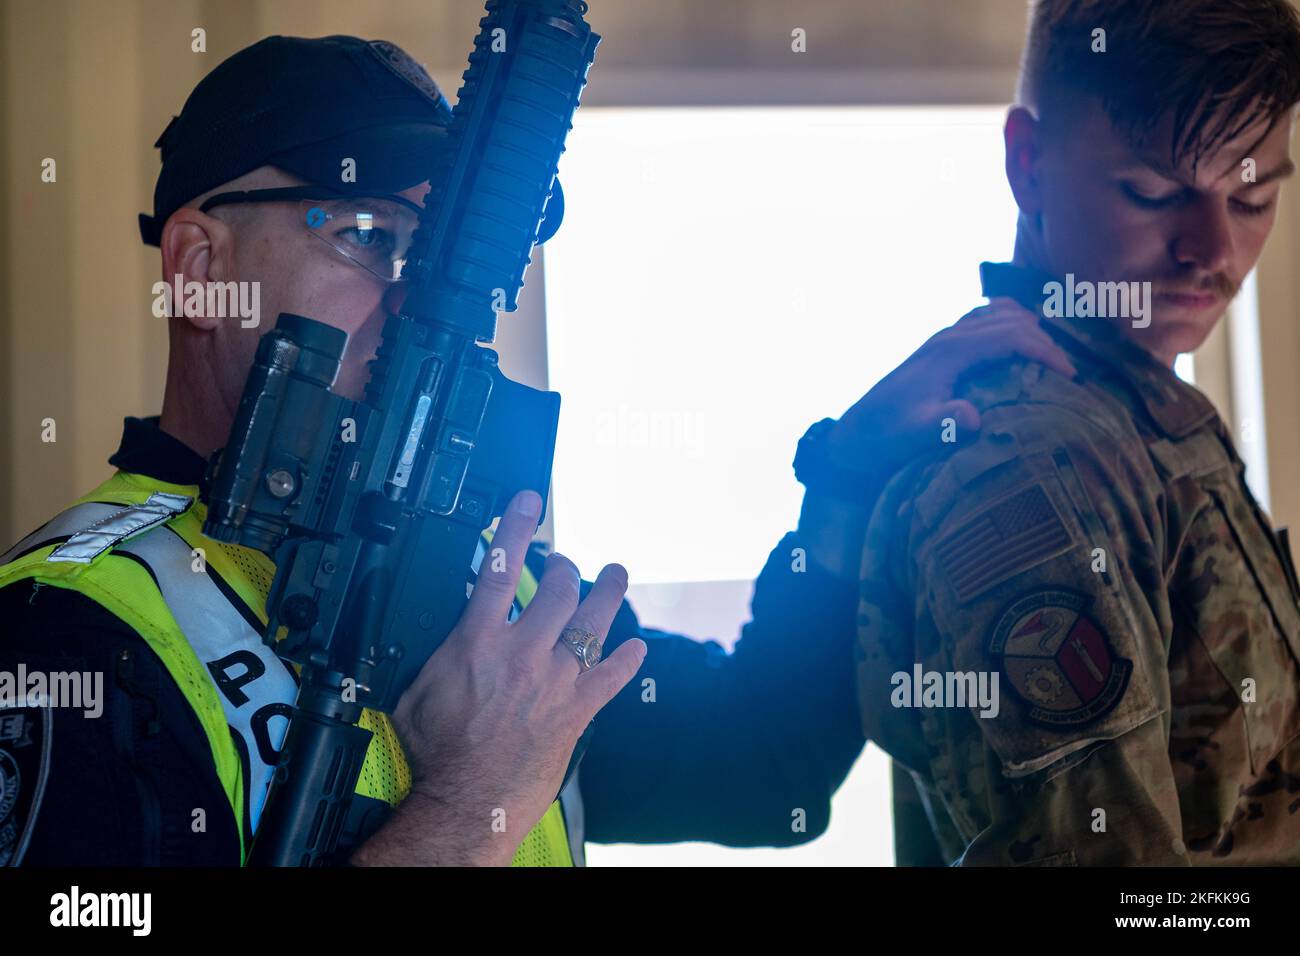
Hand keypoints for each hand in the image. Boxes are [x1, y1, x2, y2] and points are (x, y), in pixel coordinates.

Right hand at [351, 489, 645, 865]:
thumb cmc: (438, 754)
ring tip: (615, 574)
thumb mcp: (418, 689)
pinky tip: (637, 648)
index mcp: (478, 641)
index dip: (516, 528)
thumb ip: (437, 654)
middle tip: (562, 561)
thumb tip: (437, 637)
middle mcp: (523, 652)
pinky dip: (627, 661)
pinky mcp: (577, 710)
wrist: (467, 800)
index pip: (497, 568)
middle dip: (563, 567)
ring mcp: (556, 679)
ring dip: (608, 593)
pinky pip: (612, 678)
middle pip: (557, 589)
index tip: (529, 502)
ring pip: (593, 623)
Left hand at [827, 298, 1076, 473]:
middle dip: (1043, 340)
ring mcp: (942, 339)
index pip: (1011, 335)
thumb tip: (973, 417)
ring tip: (1049, 357)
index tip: (1070, 377)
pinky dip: (1005, 325)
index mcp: (950, 351)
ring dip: (1026, 327)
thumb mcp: (914, 434)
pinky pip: (980, 321)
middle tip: (1066, 373)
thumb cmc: (887, 435)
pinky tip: (1015, 345)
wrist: (856, 434)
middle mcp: (948, 337)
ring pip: (995, 314)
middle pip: (1009, 319)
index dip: (1045, 351)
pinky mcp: (938, 348)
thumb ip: (943, 424)